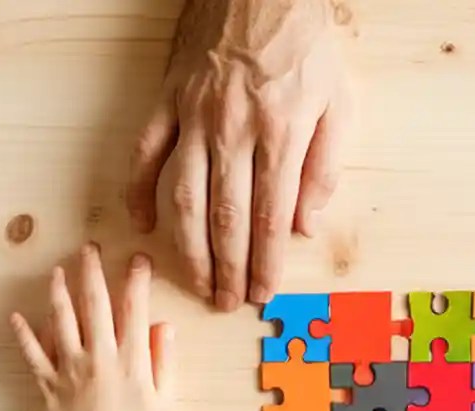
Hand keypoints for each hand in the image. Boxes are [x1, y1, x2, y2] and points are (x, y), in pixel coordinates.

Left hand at [10, 246, 176, 410]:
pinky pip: (33, 353)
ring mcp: (70, 368)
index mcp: (131, 360)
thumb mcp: (164, 404)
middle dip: (92, 272)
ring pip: (62, 320)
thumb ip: (164, 362)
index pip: (135, 309)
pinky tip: (17, 316)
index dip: (136, 280)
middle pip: (94, 304)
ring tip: (58, 270)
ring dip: (59, 291)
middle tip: (90, 248)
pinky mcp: (48, 383)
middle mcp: (99, 356)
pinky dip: (24, 334)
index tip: (138, 259)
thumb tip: (163, 327)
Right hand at [127, 0, 351, 309]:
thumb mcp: (337, 102)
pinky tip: (143, 225)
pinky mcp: (167, 100)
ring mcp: (194, 116)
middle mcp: (233, 131)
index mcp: (280, 134)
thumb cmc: (305, 44)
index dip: (266, 262)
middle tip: (226, 303)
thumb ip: (323, 167)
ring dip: (189, 247)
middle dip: (227, 268)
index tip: (262, 294)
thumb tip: (306, 224)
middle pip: (225, 217)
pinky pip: (144, 152)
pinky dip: (137, 191)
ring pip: (184, 196)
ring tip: (196, 282)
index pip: (270, 217)